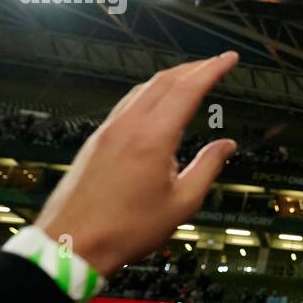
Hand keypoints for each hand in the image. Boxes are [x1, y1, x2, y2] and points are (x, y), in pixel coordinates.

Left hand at [35, 53, 239, 276]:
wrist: (73, 243)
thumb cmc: (124, 230)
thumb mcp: (181, 204)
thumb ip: (207, 168)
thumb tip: (226, 146)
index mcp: (152, 138)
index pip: (188, 89)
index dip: (212, 70)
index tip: (228, 59)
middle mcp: (128, 126)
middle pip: (165, 81)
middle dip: (194, 68)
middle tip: (215, 64)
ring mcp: (109, 131)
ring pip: (143, 89)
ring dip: (171, 78)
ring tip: (191, 79)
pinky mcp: (98, 140)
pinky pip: (128, 104)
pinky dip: (150, 93)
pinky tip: (158, 104)